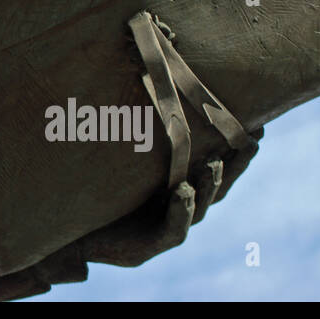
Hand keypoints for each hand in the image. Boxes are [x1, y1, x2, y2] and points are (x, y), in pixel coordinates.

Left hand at [74, 127, 263, 267]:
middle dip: (236, 163)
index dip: (236, 144)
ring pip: (200, 205)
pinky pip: (173, 228)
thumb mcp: (115, 146)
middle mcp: (177, 201)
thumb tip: (146, 73)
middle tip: (252, 140)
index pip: (215, 159)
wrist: (62, 222)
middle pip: (217, 182)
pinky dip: (180, 210)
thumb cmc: (89, 178)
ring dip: (209, 184)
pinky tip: (183, 191)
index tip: (257, 123)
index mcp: (175, 177)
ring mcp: (166, 225)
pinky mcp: (149, 245)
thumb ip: (132, 118)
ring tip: (214, 164)